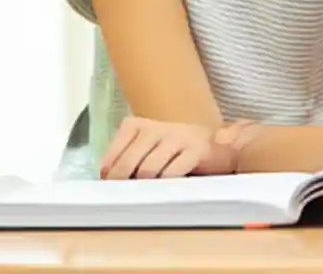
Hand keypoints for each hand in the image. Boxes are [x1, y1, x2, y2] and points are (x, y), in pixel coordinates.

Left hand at [99, 117, 244, 179]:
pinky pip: (172, 172)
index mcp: (138, 125)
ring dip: (145, 186)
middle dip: (123, 183)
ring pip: (148, 169)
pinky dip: (165, 184)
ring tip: (147, 193)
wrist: (215, 146)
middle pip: (129, 161)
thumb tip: (107, 181)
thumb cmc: (174, 152)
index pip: (114, 151)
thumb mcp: (147, 149)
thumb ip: (128, 160)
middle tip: (125, 197)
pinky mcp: (195, 150)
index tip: (109, 187)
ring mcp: (177, 137)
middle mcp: (155, 128)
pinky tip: (166, 189)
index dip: (109, 173)